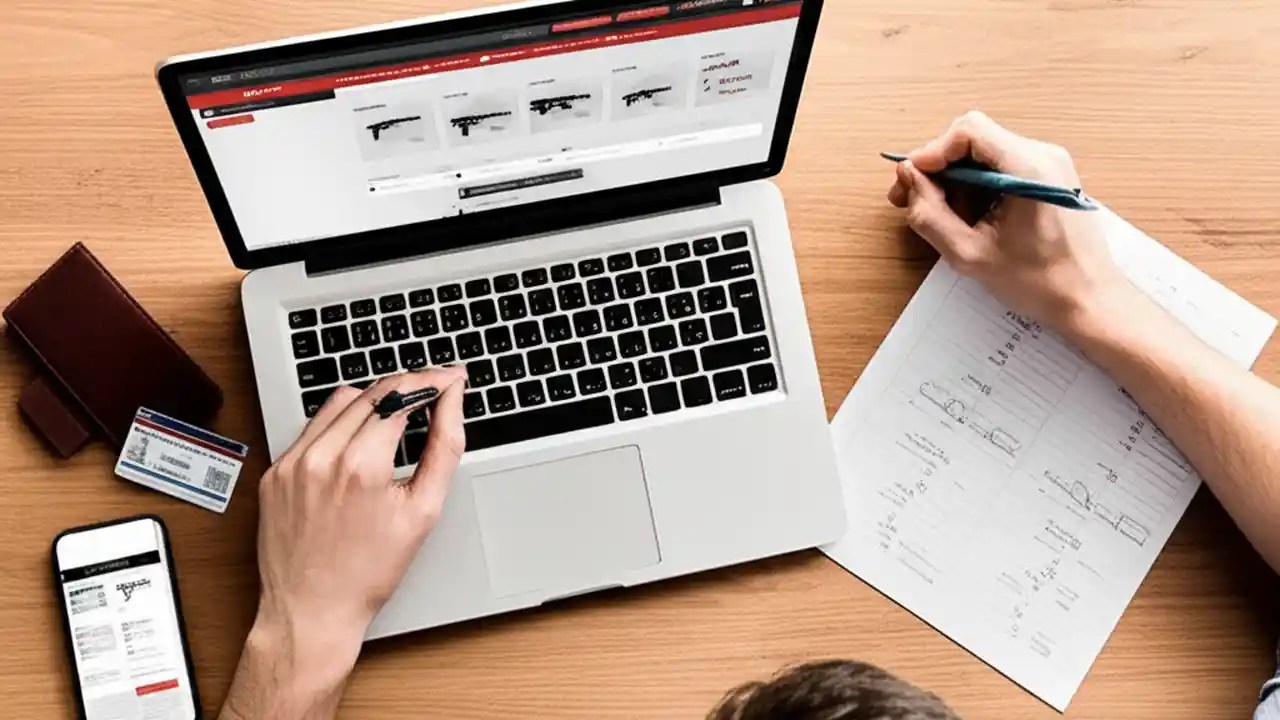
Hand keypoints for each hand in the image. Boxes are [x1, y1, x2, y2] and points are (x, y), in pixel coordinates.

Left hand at [253, 367, 467, 669]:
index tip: (450, 378)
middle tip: (432, 390)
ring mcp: (293, 462)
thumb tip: (451, 403)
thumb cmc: (367, 572)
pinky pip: (312, 426)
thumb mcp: (422, 511)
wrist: (311, 610)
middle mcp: (322, 456)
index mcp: (362, 466)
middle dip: (408, 385)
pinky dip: (340, 423)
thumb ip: (444, 447)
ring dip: (373, 399)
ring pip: (340, 401)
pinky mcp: (276, 471)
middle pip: (373, 392)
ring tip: (396, 416)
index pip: (402, 395)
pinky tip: (358, 441)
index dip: (432, 381)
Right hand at [887, 111, 1128, 333]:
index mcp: (1029, 168)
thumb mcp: (970, 254)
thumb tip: (908, 177)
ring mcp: (1049, 163)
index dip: (932, 151)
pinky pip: (1001, 165)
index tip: (911, 180)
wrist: (1087, 298)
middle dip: (939, 166)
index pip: (968, 131)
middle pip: (974, 137)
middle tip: (914, 200)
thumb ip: (929, 214)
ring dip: (957, 178)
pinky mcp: (1049, 175)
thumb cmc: (1039, 282)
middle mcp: (1043, 155)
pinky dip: (977, 184)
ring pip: (984, 151)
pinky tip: (970, 216)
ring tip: (945, 217)